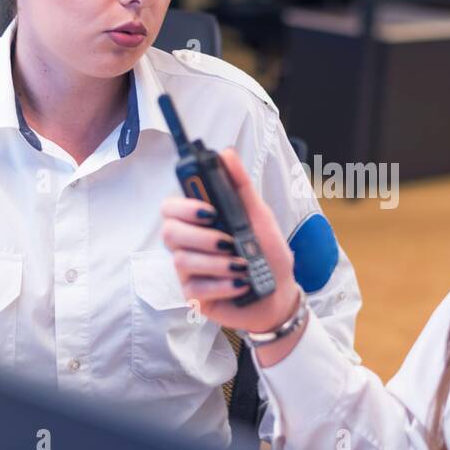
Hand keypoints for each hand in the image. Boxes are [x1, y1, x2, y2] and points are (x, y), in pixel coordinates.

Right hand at [160, 148, 298, 332]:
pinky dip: (223, 284)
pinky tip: (241, 284)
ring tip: (243, 265)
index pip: (171, 207)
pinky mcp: (193, 295)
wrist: (280, 294)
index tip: (209, 211)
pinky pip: (196, 287)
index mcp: (201, 222)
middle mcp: (190, 244)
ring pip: (182, 260)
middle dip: (201, 237)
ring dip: (218, 263)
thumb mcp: (260, 217)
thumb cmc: (268, 254)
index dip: (184, 206)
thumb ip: (241, 187)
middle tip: (228, 241)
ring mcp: (189, 271)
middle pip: (169, 232)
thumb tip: (226, 153)